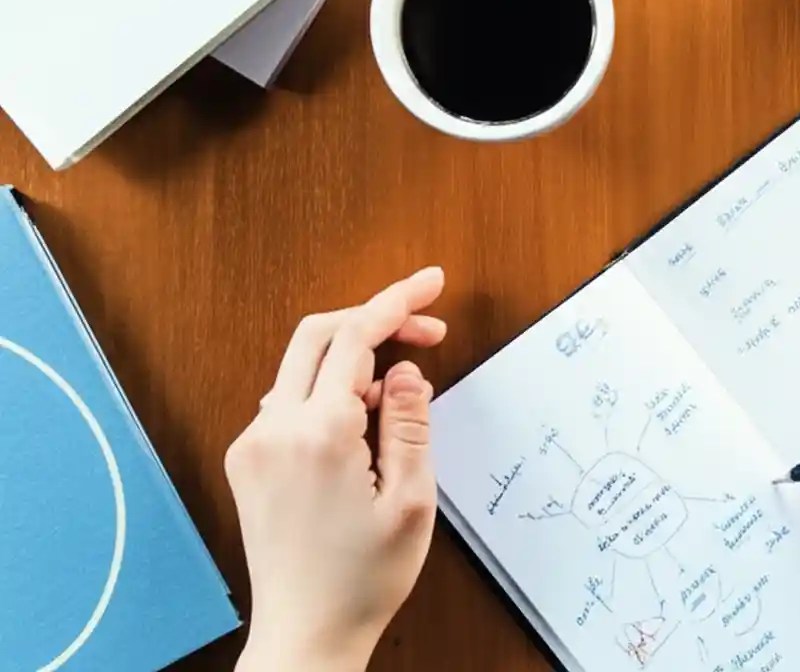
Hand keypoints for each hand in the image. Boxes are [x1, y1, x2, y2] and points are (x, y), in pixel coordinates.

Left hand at [226, 267, 446, 671]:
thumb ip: (409, 424)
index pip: (355, 339)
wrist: (306, 634)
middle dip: (374, 318)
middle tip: (427, 327)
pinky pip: (289, 401)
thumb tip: (405, 371)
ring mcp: (254, 445)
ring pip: (302, 368)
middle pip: (317, 336)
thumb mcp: (411, 500)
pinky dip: (329, 392)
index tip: (431, 284)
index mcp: (318, 435)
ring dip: (353, 360)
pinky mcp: (249, 462)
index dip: (397, 302)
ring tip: (400, 396)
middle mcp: (273, 430)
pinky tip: (362, 423)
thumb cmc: (363, 579)